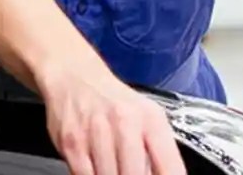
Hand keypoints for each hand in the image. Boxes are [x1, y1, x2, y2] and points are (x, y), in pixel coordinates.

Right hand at [38, 63, 185, 174]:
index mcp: (151, 120)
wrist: (74, 77)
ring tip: (114, 168)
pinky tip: (96, 168)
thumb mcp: (146, 117)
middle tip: (131, 171)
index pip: (170, 168)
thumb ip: (156, 152)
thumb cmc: (114, 102)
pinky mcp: (72, 143)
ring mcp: (97, 132)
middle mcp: (125, 123)